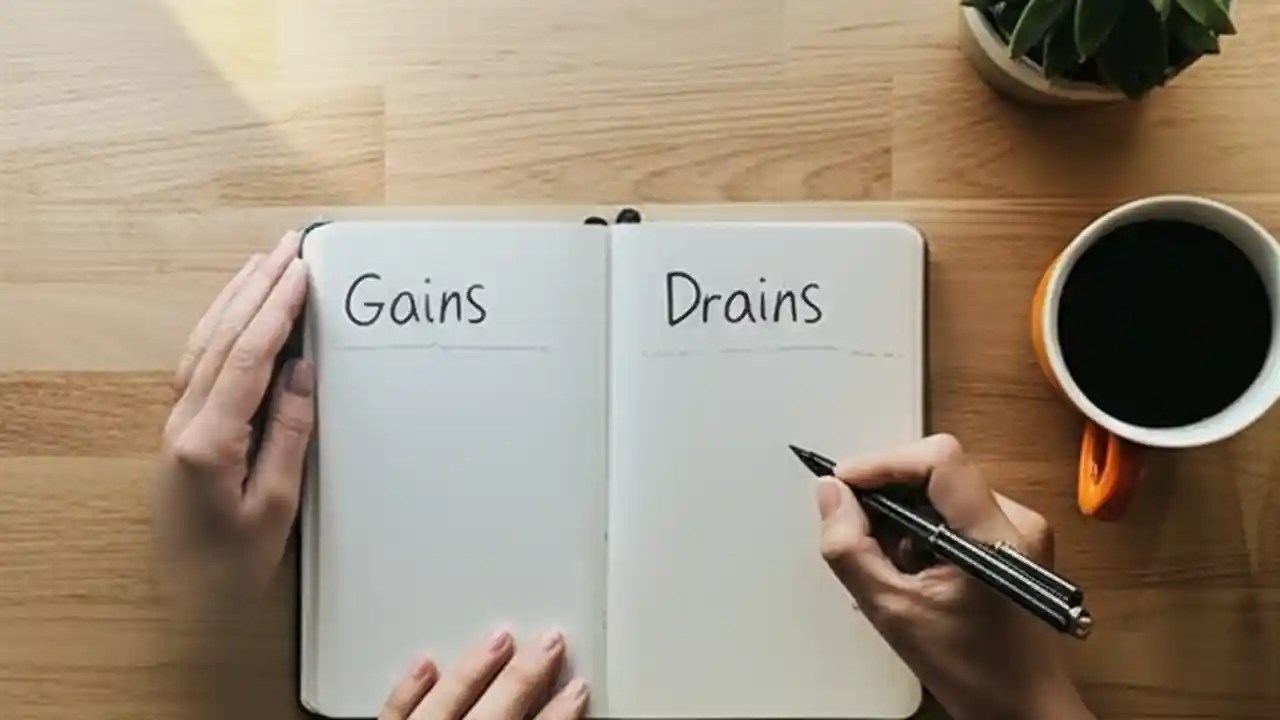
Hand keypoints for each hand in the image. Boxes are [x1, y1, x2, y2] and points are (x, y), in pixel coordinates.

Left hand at [153, 231, 312, 604]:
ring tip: (264, 262)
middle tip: (288, 245)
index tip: (302, 270)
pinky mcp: (182, 431)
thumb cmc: (233, 565)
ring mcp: (178, 424)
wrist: (183, 602)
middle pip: (224, 337)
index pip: (249, 356)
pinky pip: (201, 361)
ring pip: (207, 343)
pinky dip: (222, 325)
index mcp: (209, 439)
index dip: (277, 309)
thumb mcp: (275, 507)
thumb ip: (289, 435)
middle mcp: (185, 422)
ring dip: (236, 298)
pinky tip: (236, 312)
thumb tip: (302, 373)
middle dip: (257, 286)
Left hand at [379, 629, 588, 719]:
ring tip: (499, 637)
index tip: (577, 688)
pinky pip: (394, 716)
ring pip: (446, 704)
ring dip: (474, 670)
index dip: (560, 712)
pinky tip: (425, 662)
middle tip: (550, 641)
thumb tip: (559, 709)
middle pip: (496, 712)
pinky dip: (409, 690)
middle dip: (526, 676)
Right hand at [816, 434, 1093, 719]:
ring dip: (904, 517)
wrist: (1024, 704)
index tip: (844, 483)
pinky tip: (914, 569)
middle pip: (937, 471)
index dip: (883, 463)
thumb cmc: (976, 671)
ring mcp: (1018, 527)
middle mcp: (1015, 521)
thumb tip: (830, 495)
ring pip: (942, 491)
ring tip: (893, 565)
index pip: (938, 461)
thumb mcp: (894, 612)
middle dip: (888, 495)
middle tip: (859, 531)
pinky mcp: (1012, 536)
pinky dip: (923, 529)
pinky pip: (955, 509)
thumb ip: (852, 549)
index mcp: (994, 537)